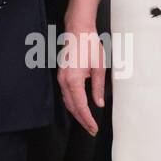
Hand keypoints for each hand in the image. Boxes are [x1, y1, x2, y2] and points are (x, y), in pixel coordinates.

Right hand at [57, 18, 105, 135]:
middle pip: (72, 107)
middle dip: (82, 120)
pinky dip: (72, 104)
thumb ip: (98, 87)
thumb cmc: (90, 45)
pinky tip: (80, 108)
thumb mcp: (99, 67)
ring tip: (87, 122)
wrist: (78, 31)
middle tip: (92, 130)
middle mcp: (64, 81)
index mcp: (74, 79)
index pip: (80, 106)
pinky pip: (66, 95)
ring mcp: (61, 78)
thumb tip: (98, 103)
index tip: (94, 128)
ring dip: (77, 113)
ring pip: (67, 102)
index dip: (87, 119)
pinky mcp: (62, 76)